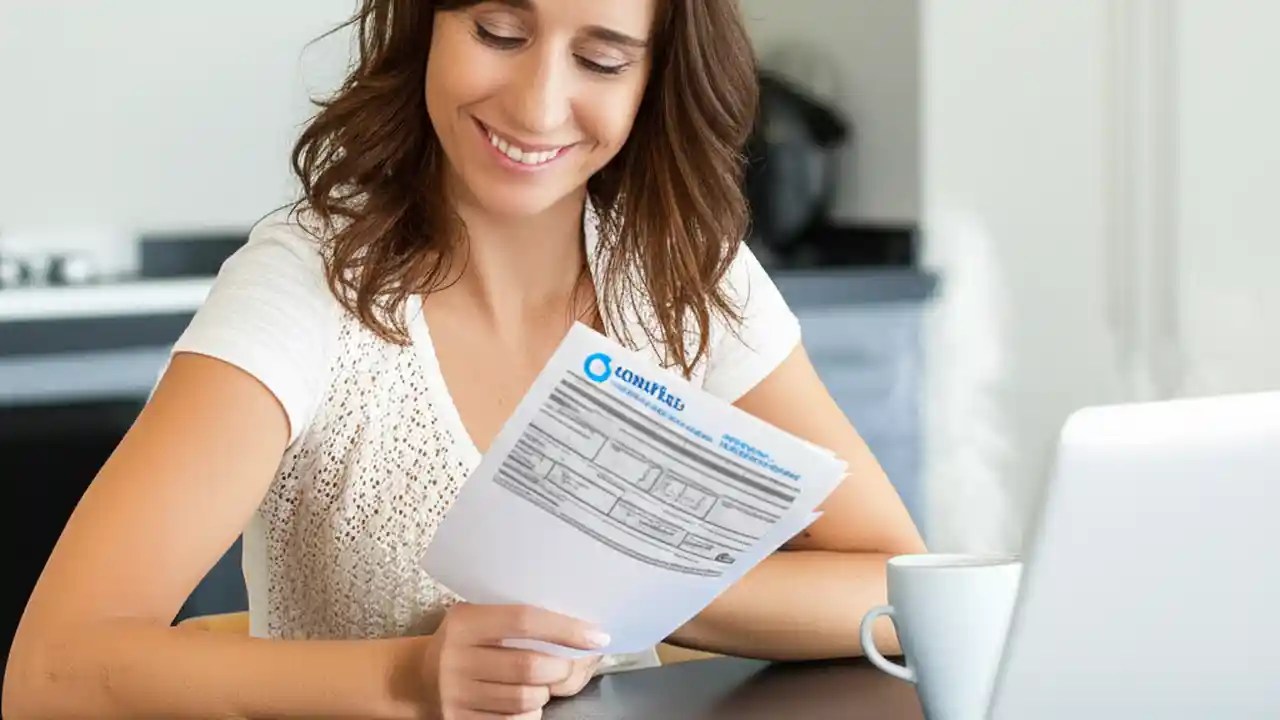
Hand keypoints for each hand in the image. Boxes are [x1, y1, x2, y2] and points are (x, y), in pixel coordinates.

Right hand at [424, 603, 608, 718]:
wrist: (416, 678)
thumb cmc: (463, 641)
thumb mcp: (479, 618)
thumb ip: (517, 619)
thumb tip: (582, 631)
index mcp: (466, 622)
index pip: (524, 620)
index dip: (565, 629)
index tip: (597, 636)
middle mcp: (457, 658)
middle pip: (529, 666)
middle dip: (563, 667)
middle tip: (573, 664)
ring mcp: (457, 695)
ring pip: (524, 699)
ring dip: (547, 692)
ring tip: (545, 682)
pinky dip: (531, 713)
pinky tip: (528, 702)